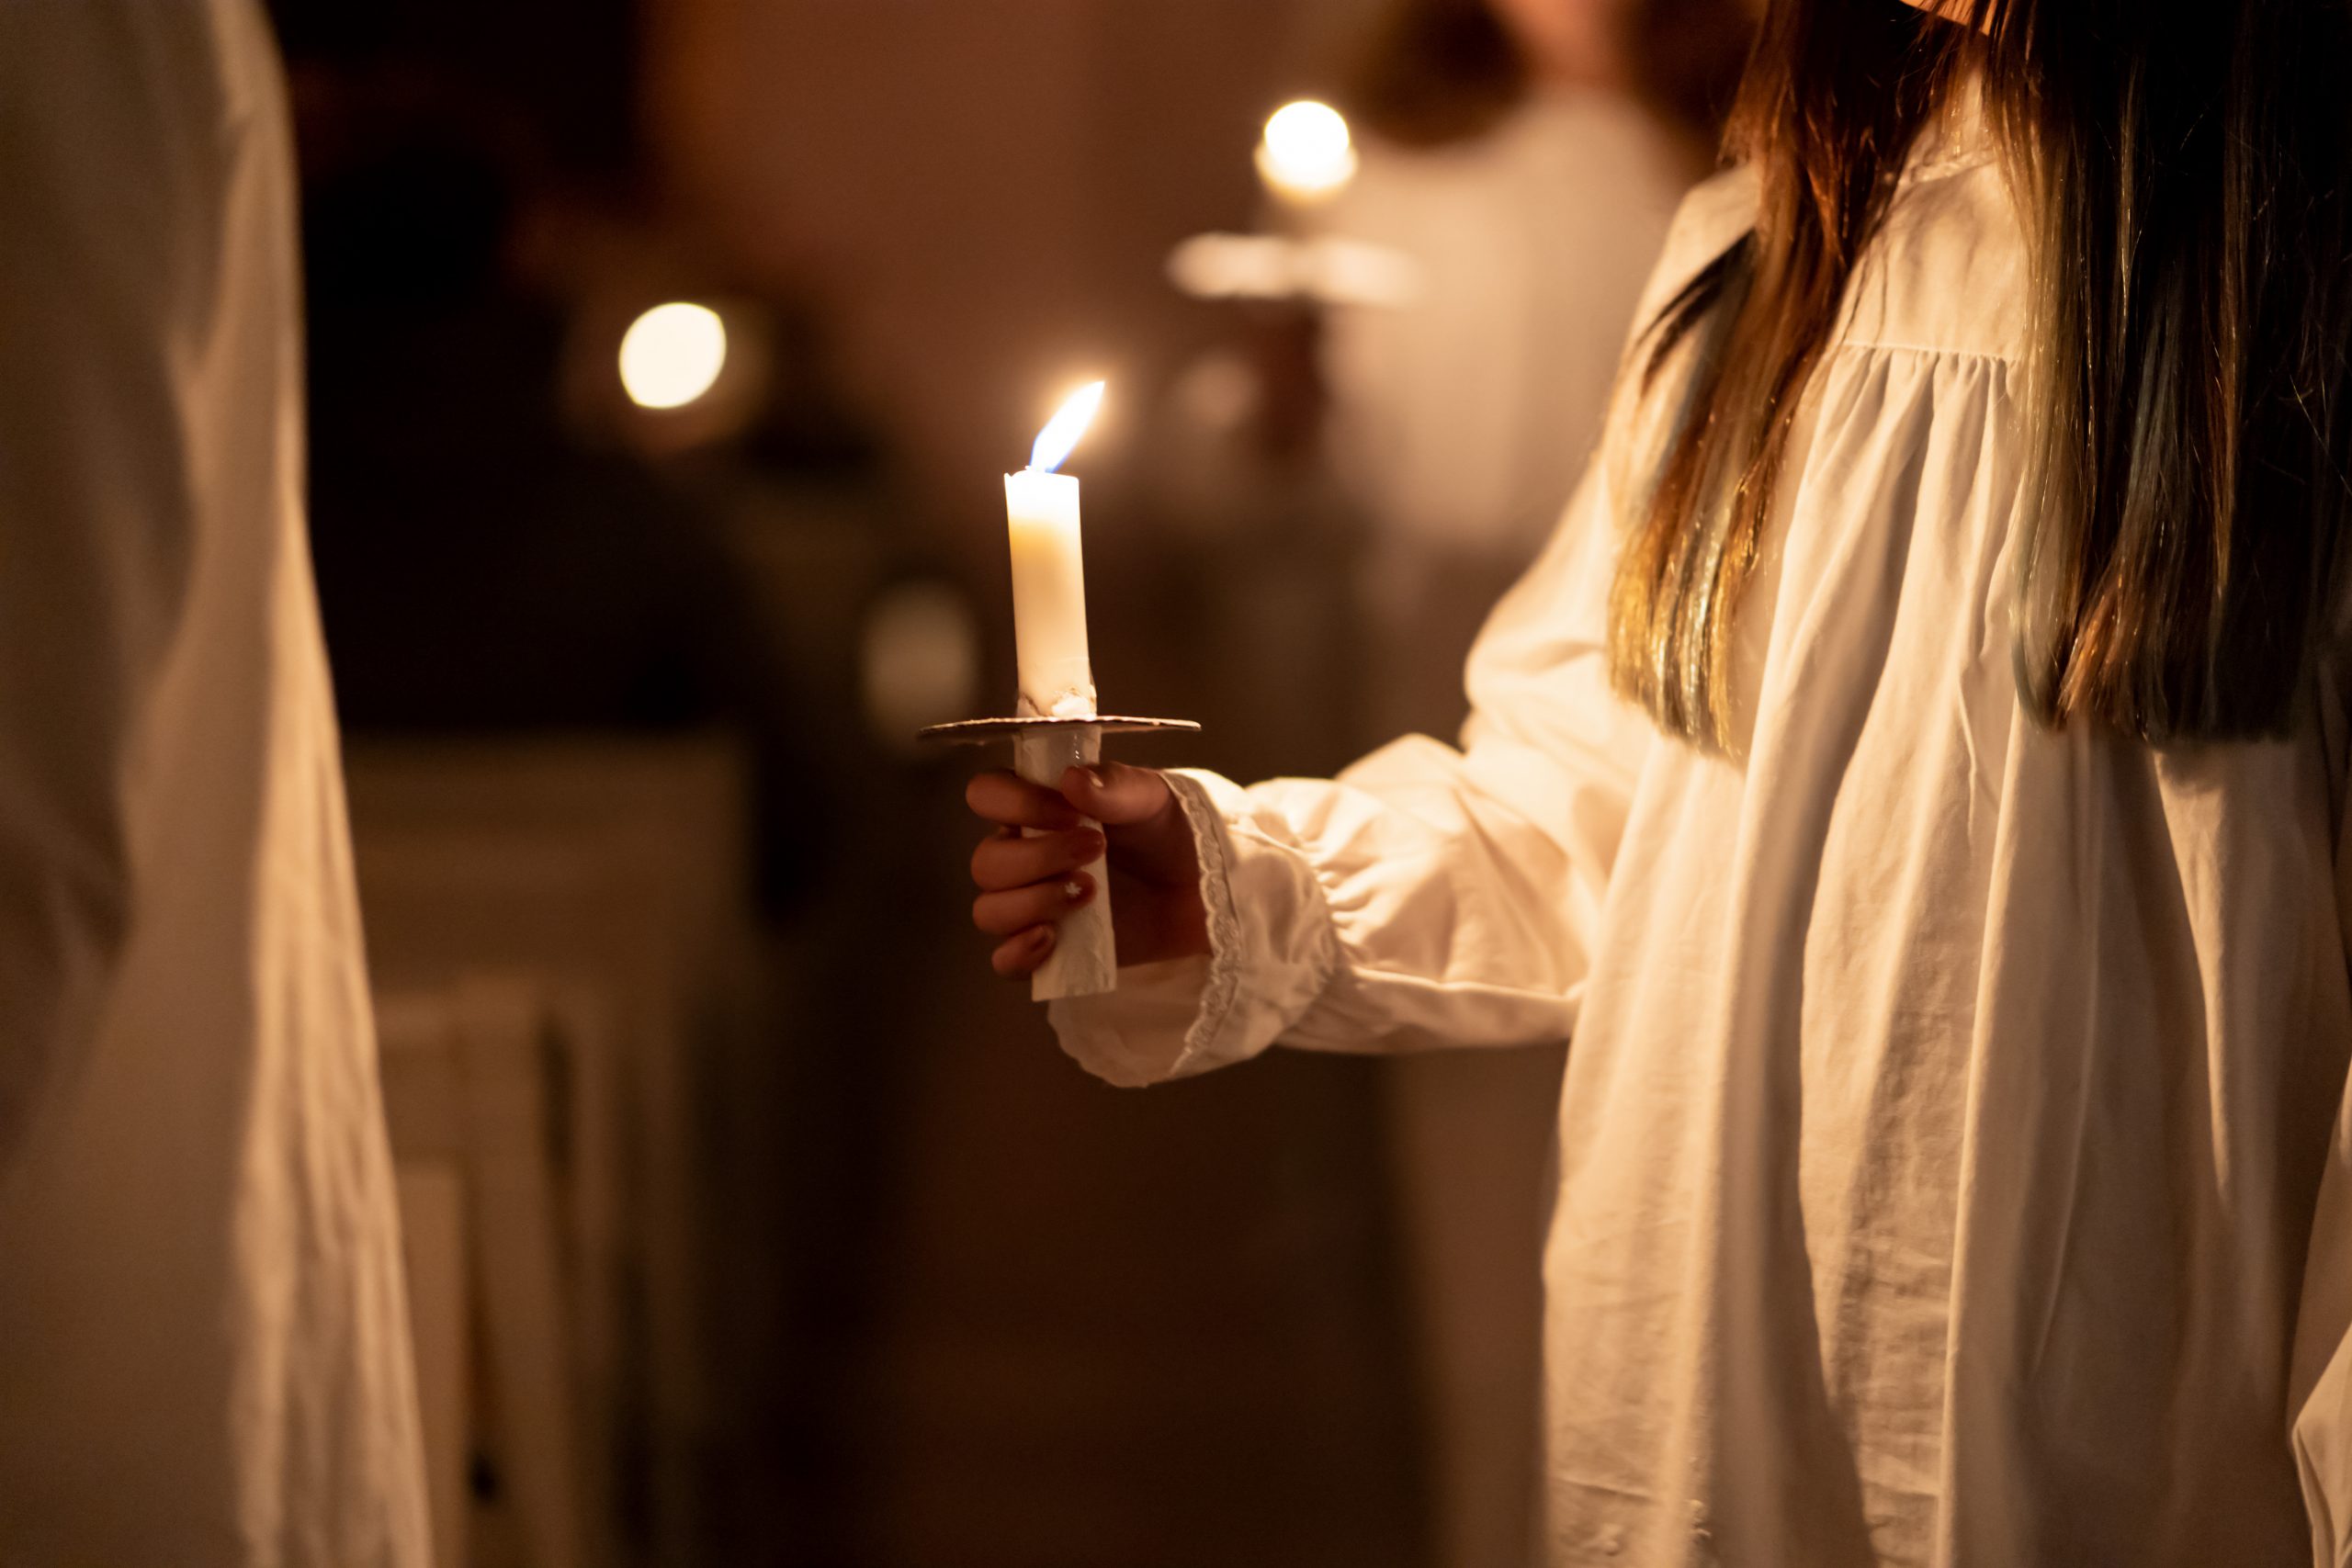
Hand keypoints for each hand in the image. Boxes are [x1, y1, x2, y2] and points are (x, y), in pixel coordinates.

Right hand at [965, 762, 1208, 978]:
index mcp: (1035, 808)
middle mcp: (1022, 855)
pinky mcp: (1047, 952)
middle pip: (986, 862)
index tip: (1068, 812)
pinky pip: (1005, 962)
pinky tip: (1053, 939)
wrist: (1204, 891)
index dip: (1016, 803)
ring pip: (989, 911)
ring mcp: (1030, 906)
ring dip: (1033, 903)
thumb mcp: (1152, 798)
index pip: (988, 795)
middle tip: (1094, 852)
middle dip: (1037, 858)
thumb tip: (1071, 779)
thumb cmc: (1168, 833)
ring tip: (1088, 894)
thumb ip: (1115, 785)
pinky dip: (1019, 954)